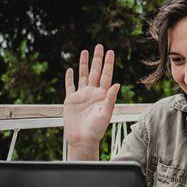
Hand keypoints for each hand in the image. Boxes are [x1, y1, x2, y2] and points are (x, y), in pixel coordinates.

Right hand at [63, 44, 120, 158]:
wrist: (82, 140)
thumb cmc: (96, 130)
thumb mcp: (106, 114)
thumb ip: (111, 99)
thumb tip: (117, 84)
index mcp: (102, 95)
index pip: (107, 75)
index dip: (108, 63)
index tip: (110, 51)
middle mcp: (93, 93)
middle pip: (95, 72)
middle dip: (97, 59)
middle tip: (99, 46)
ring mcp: (81, 96)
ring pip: (83, 75)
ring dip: (83, 64)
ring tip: (84, 51)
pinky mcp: (70, 100)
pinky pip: (70, 86)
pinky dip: (69, 78)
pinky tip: (70, 69)